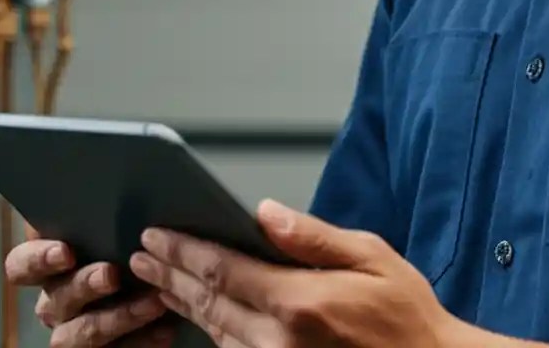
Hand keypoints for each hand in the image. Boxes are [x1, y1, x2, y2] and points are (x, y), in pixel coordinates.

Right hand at [5, 223, 174, 346]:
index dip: (37, 260)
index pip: (21, 265)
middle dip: (83, 286)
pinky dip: (140, 341)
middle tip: (112, 274)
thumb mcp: (119, 226)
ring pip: (79, 333)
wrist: (166, 288)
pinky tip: (165, 329)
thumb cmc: (134, 247)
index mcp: (52, 267)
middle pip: (53, 300)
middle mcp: (57, 302)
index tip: (65, 251)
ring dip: (116, 318)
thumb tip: (102, 177)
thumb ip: (102, 213)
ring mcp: (75, 331)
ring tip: (152, 303)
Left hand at [128, 200, 486, 347]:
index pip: (223, 271)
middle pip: (207, 304)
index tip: (156, 236)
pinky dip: (213, 332)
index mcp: (301, 304)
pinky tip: (201, 316)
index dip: (184, 251)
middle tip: (141, 256)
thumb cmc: (407, 318)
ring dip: (184, 305)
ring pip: (215, 333)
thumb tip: (265, 212)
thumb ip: (313, 236)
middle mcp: (279, 342)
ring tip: (160, 282)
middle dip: (170, 276)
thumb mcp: (372, 259)